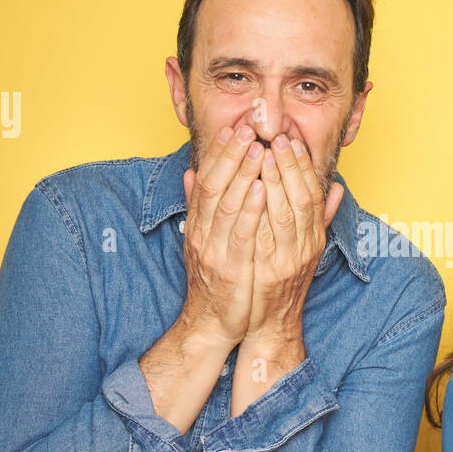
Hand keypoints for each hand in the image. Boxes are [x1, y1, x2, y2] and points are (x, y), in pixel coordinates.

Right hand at [177, 124, 265, 346]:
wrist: (212, 323)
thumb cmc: (215, 281)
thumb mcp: (204, 239)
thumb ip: (199, 207)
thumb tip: (190, 172)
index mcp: (199, 225)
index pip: (207, 181)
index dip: (219, 154)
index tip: (233, 129)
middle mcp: (202, 233)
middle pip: (215, 185)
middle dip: (232, 155)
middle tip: (247, 128)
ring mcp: (214, 250)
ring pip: (228, 204)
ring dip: (243, 175)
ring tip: (258, 148)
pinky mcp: (231, 268)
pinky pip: (241, 234)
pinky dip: (251, 210)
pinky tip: (262, 189)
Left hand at [246, 133, 342, 344]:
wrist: (268, 326)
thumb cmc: (282, 284)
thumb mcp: (305, 249)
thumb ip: (319, 218)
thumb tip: (337, 187)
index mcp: (313, 239)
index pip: (313, 194)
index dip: (303, 166)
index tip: (292, 141)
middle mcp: (305, 248)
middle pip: (302, 198)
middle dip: (290, 165)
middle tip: (277, 137)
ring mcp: (288, 261)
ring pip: (286, 212)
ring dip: (275, 180)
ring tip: (263, 153)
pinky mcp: (269, 273)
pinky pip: (265, 235)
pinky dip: (260, 209)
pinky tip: (251, 188)